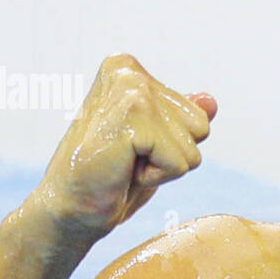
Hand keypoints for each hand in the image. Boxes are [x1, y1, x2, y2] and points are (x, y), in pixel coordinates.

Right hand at [32, 54, 216, 238]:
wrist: (69, 208)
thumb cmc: (108, 177)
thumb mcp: (153, 144)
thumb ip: (180, 119)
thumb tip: (210, 100)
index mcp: (129, 70)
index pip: (196, 115)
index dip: (169, 145)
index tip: (130, 149)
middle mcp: (129, 72)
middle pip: (200, 126)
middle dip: (170, 154)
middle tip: (126, 159)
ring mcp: (132, 90)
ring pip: (193, 145)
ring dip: (163, 167)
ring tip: (124, 163)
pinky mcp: (135, 115)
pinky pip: (181, 162)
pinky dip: (157, 177)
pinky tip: (122, 170)